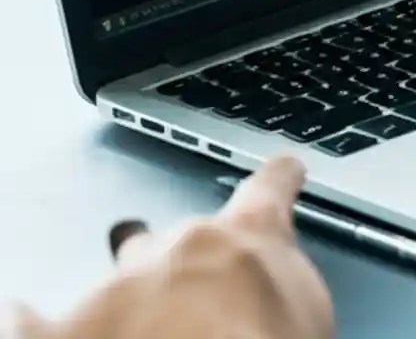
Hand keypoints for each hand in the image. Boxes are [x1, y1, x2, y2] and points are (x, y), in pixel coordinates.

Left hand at [3, 156, 333, 338]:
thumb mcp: (309, 317)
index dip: (277, 181)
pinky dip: (34, 324)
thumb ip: (289, 291)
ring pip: (118, 278)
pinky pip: (31, 321)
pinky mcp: (61, 327)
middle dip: (182, 267)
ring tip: (140, 331)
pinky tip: (33, 322)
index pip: (270, 192)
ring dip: (129, 302)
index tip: (283, 167)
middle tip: (193, 307)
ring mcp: (121, 283)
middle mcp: (181, 246)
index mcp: (252, 237)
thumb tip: (282, 307)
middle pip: (179, 240)